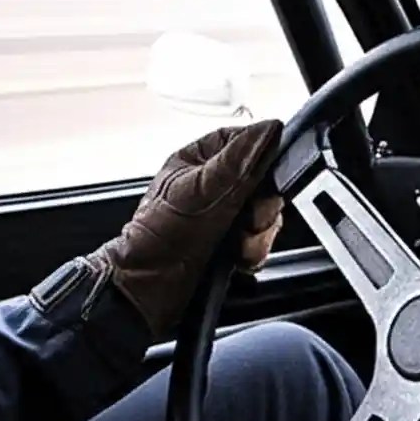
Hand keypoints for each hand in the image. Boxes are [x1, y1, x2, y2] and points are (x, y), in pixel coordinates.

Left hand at [85, 120, 283, 337]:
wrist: (146, 289)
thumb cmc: (155, 237)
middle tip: (251, 217)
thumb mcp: (199, 191)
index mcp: (197, 161)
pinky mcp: (230, 245)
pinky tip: (238, 259)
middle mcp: (212, 187)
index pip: (242, 141)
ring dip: (259, 233)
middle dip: (263, 204)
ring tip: (239, 243)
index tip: (273, 167)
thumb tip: (267, 130)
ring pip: (265, 214)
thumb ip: (237, 161)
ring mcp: (222, 216)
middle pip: (262, 181)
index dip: (262, 153)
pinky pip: (260, 241)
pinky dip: (254, 252)